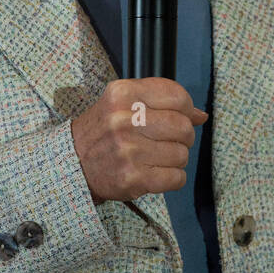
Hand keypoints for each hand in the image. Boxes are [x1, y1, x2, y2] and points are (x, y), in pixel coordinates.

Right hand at [70, 78, 206, 202]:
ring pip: (182, 154)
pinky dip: (173, 178)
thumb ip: (161, 102)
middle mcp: (125, 120)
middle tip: (171, 140)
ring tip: (157, 157)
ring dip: (176, 158)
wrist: (73, 162)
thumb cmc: (103, 130)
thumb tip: (200, 115)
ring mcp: (129, 151)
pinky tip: (157, 172)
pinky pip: (177, 178)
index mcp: (123, 94)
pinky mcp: (133, 178)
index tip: (184, 115)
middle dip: (184, 135)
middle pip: (183, 126)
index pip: (176, 96)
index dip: (187, 107)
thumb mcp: (122, 103)